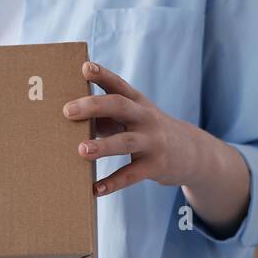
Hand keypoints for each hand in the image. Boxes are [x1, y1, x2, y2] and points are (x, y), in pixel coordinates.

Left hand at [65, 61, 249, 234]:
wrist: (191, 152)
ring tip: (81, 150)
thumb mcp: (131, 117)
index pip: (118, 85)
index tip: (85, 67)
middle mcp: (145, 117)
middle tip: (67, 110)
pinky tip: (95, 190)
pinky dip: (113, 183)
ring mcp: (153, 141)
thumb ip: (104, 116)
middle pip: (120, 106)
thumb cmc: (146, 131)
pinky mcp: (155, 166)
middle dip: (94, 106)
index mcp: (137, 102)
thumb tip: (66, 118)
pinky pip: (132, 175)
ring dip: (103, 146)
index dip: (102, 75)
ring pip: (126, 141)